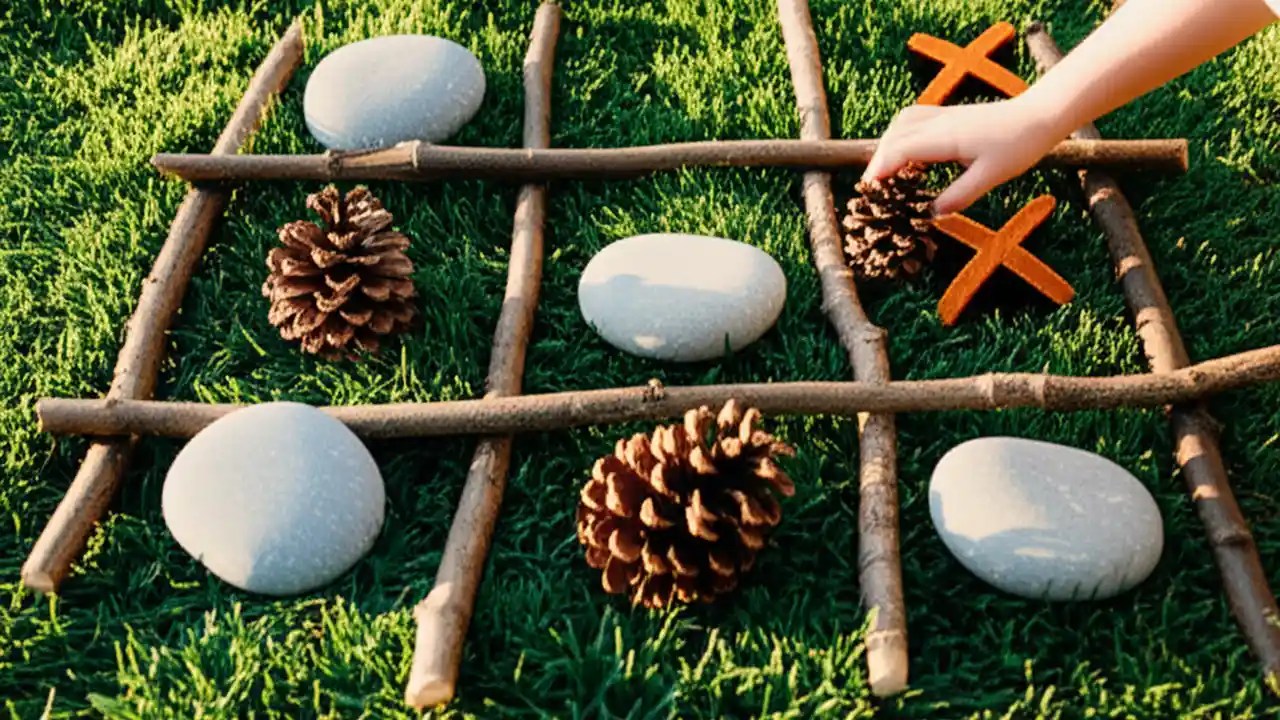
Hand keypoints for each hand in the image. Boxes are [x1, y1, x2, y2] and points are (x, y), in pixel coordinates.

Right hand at [862, 98, 1067, 214]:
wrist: (1039, 115)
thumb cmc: (1019, 146)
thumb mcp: (990, 177)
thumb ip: (959, 196)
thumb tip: (931, 215)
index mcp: (945, 136)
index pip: (899, 150)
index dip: (880, 170)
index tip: (870, 192)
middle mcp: (938, 121)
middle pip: (893, 136)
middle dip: (877, 161)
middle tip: (872, 190)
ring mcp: (942, 114)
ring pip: (900, 124)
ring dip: (887, 146)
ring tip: (885, 172)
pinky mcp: (948, 114)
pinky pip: (912, 120)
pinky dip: (900, 137)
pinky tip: (905, 153)